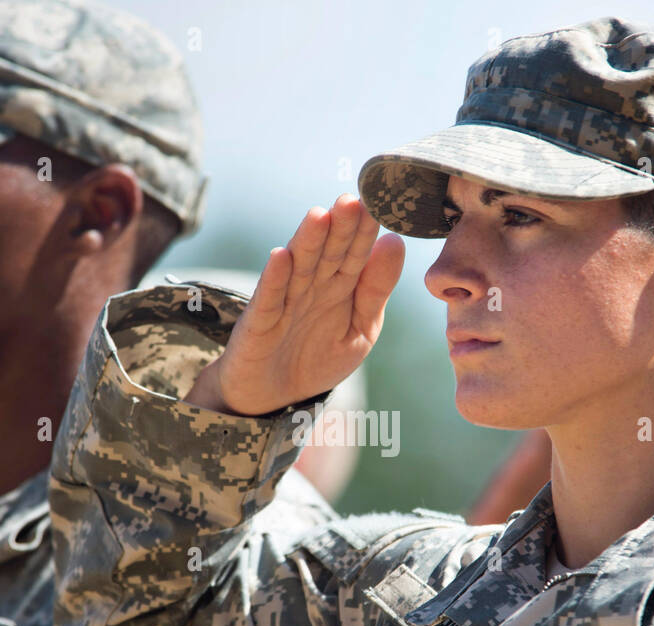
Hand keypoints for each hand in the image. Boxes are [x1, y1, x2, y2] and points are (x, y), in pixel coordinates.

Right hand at [188, 194, 403, 415]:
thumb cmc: (318, 359)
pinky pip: (268, 299)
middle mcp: (312, 287)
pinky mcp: (258, 323)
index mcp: (341, 286)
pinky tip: (281, 256)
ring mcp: (284, 302)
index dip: (366, 231)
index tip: (382, 205)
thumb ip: (376, 291)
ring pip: (299, 268)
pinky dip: (274, 279)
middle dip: (340, 228)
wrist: (273, 396)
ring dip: (308, 243)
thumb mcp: (360, 330)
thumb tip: (395, 242)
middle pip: (328, 253)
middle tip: (353, 201)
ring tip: (320, 216)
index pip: (357, 253)